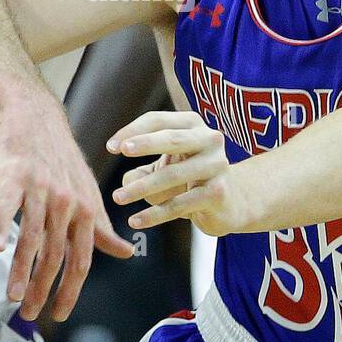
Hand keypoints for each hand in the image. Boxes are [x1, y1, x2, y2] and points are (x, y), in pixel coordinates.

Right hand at [0, 91, 132, 322]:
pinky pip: (7, 204)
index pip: (81, 259)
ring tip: (13, 296)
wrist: (39, 118)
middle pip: (55, 255)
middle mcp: (67, 202)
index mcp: (86, 210)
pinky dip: (0, 226)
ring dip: (21, 270)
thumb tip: (126, 253)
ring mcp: (41, 188)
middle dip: (43, 289)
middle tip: (29, 315)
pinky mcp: (15, 175)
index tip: (60, 314)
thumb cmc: (63, 160)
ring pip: (31, 236)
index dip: (71, 290)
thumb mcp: (88, 193)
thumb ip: (102, 228)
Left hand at [107, 111, 238, 234]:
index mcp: (193, 124)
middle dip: (145, 143)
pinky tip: (135, 221)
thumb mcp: (166, 166)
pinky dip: (155, 214)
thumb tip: (126, 180)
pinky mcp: (218, 193)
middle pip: (172, 138)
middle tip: (121, 151)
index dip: (133, 130)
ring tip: (119, 197)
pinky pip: (180, 204)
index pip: (159, 121)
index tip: (110, 147)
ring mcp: (217, 165)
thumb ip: (144, 169)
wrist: (230, 201)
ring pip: (174, 175)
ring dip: (142, 187)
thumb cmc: (191, 177)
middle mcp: (210, 139)